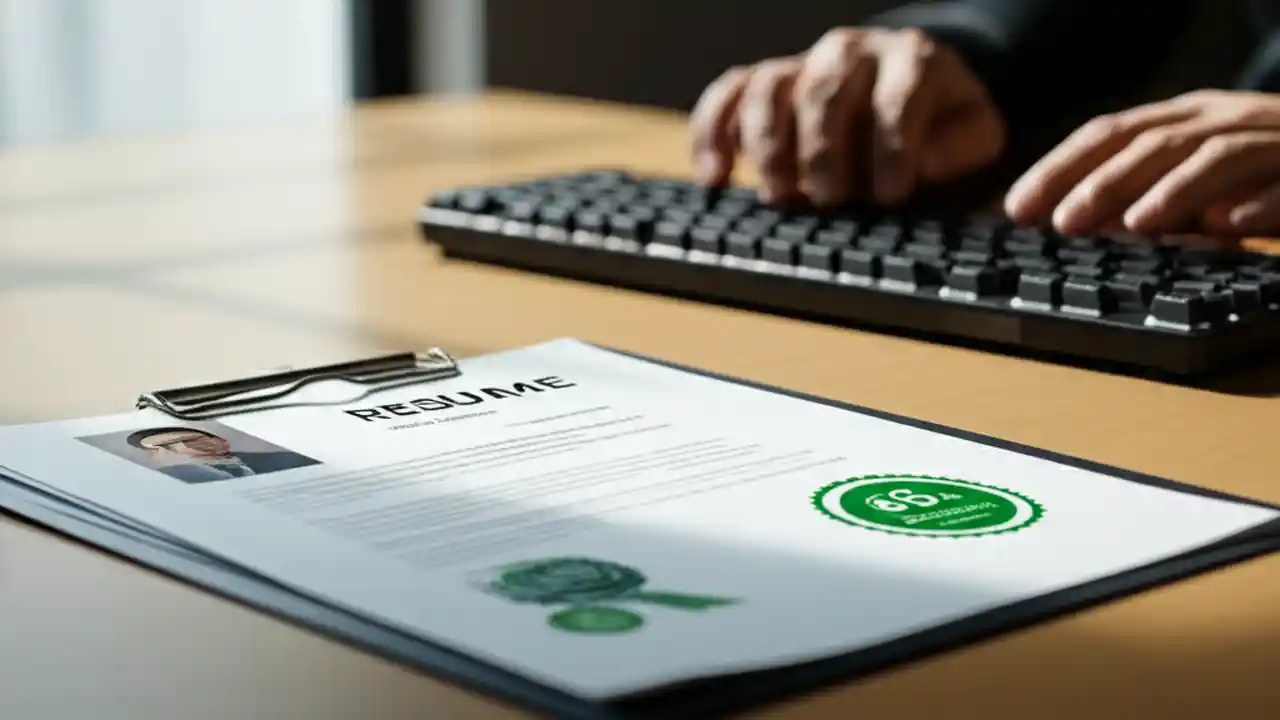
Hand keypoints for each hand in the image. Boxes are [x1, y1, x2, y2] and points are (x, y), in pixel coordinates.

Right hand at [689, 27, 1004, 206]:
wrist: (907, 91)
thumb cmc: (939, 125)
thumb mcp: (973, 135)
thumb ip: (962, 147)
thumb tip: (925, 162)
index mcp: (911, 59)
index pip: (897, 98)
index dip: (892, 149)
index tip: (889, 197)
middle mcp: (850, 52)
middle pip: (823, 93)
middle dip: (823, 153)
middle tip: (830, 202)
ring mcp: (801, 64)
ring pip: (769, 89)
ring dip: (767, 147)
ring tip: (778, 197)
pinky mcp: (763, 82)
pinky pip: (727, 94)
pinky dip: (713, 134)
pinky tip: (715, 178)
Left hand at [1005, 90, 1279, 235]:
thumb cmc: (1260, 176)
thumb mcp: (1191, 182)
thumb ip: (1140, 197)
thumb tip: (1069, 224)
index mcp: (1185, 120)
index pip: (1110, 133)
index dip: (1058, 168)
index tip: (1016, 209)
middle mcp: (1223, 121)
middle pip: (1155, 143)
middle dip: (1104, 182)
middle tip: (1065, 223)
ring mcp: (1271, 142)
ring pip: (1217, 156)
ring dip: (1174, 191)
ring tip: (1136, 225)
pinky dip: (1260, 202)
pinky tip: (1232, 224)